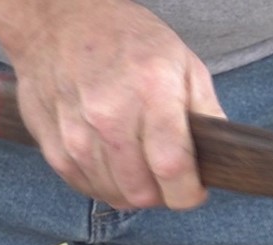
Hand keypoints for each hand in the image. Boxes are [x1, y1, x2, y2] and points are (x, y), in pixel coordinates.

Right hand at [0, 0, 225, 209]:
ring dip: (131, 190)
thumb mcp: (181, 61)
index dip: (188, 194)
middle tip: (166, 177)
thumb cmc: (125, 39)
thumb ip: (205, 110)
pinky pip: (85, 187)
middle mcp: (110, 116)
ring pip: (113, 195)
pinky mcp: (53, 146)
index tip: (193, 191)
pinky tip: (111, 162)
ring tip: (138, 164)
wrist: (58, 22)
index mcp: (151, 92)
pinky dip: (103, 185)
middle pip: (141, 192)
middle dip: (162, 194)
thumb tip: (219, 155)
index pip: (172, 169)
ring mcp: (76, 134)